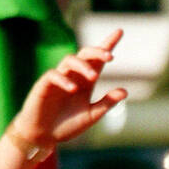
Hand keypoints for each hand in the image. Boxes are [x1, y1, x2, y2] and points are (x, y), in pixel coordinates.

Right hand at [9, 31, 127, 149]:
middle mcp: (73, 76)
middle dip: (97, 51)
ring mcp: (58, 79)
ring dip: (83, 66)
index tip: (120, 31)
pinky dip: (64, 80)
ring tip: (94, 77)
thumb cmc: (66, 125)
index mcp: (85, 82)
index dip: (107, 45)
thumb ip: (106, 103)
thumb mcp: (91, 115)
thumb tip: (125, 91)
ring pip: (69, 60)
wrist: (43, 136)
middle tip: (110, 57)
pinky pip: (53, 75)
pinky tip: (73, 89)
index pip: (97, 59)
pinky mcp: (44, 85)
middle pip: (85, 54)